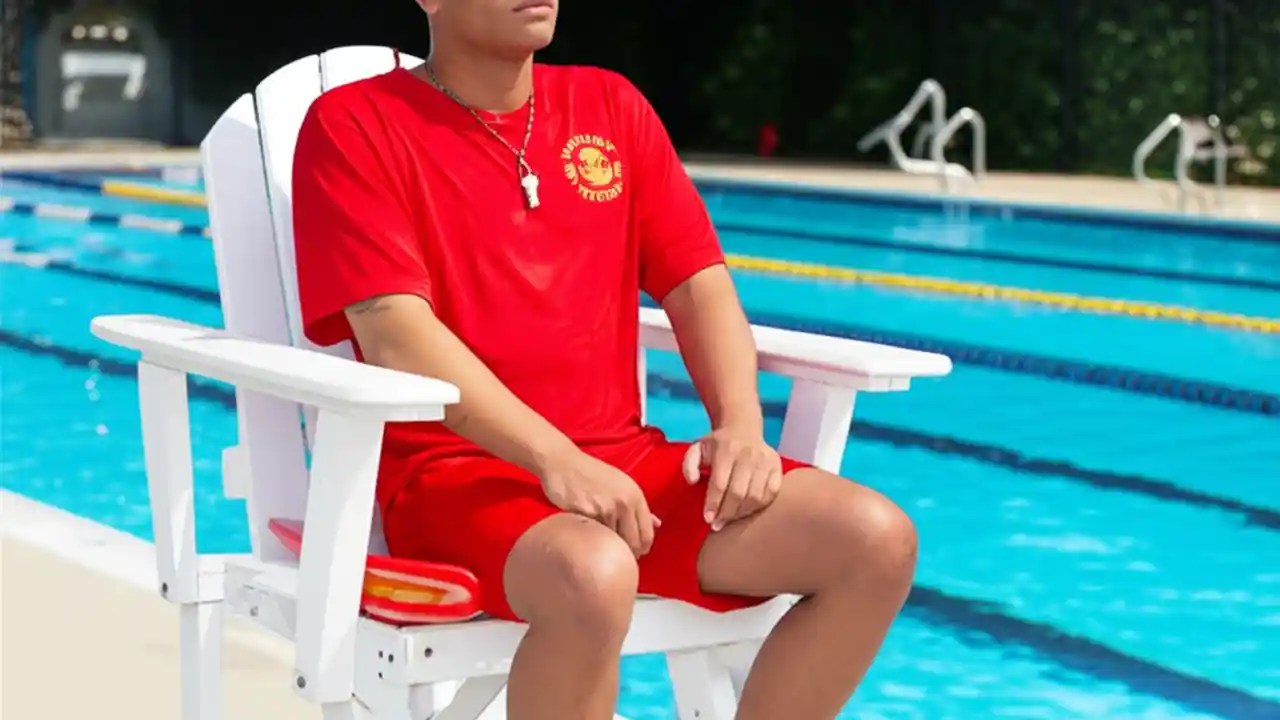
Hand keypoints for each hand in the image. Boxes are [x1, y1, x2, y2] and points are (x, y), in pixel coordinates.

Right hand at [538, 449, 660, 555]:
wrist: (563, 463)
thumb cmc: (591, 473)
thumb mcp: (621, 483)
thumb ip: (638, 506)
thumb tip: (656, 523)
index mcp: (635, 495)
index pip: (647, 533)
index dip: (643, 548)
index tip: (637, 553)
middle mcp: (624, 503)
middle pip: (632, 542)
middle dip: (627, 552)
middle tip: (619, 554)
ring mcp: (605, 509)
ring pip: (613, 541)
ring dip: (608, 545)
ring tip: (601, 542)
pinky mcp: (586, 515)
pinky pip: (594, 536)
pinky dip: (592, 539)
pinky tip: (587, 535)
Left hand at [682, 427, 782, 531]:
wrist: (743, 427)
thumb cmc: (717, 444)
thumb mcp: (697, 448)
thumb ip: (688, 465)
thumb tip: (692, 481)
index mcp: (726, 449)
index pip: (720, 483)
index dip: (714, 504)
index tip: (707, 519)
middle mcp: (748, 454)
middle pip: (739, 493)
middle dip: (726, 513)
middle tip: (717, 524)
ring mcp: (766, 461)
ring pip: (755, 497)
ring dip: (741, 513)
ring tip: (730, 518)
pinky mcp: (777, 467)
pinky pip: (770, 494)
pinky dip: (758, 506)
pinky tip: (746, 510)